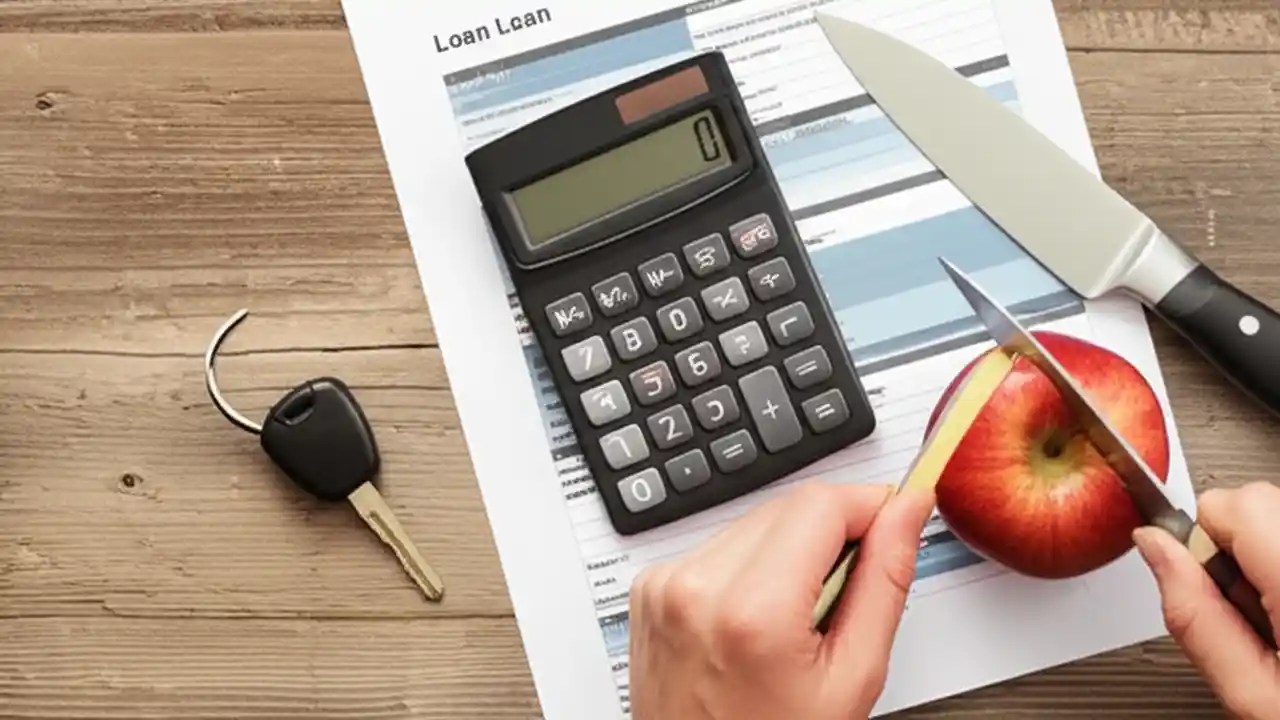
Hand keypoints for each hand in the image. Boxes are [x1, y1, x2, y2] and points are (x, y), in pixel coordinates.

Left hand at [627, 482, 935, 719]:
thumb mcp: (851, 677)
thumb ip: (885, 581)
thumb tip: (907, 511)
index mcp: (750, 610)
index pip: (822, 503)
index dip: (868, 506)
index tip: (894, 521)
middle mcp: (696, 586)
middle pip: (787, 507)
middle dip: (830, 535)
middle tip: (845, 595)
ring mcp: (664, 585)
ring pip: (753, 522)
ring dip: (788, 551)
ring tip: (795, 620)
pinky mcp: (649, 587)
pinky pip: (718, 546)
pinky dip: (748, 568)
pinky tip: (756, 618)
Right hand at [1133, 482, 1279, 718]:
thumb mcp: (1252, 695)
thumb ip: (1194, 616)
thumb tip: (1151, 546)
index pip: (1229, 503)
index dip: (1199, 540)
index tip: (1204, 583)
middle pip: (1255, 502)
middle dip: (1231, 548)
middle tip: (1248, 614)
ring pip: (1273, 521)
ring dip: (1260, 560)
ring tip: (1278, 622)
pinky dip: (1277, 567)